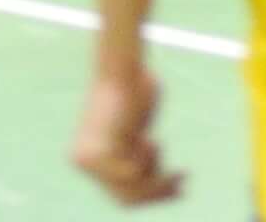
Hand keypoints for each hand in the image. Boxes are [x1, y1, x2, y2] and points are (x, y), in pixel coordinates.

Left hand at [69, 63, 182, 206]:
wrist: (123, 67)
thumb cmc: (136, 91)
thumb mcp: (141, 131)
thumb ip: (147, 160)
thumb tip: (178, 192)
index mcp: (89, 160)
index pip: (124, 196)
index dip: (153, 197)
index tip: (180, 189)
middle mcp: (84, 163)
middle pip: (128, 199)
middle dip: (157, 192)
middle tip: (181, 178)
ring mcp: (90, 160)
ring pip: (130, 189)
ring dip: (151, 171)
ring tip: (152, 143)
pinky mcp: (99, 151)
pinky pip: (129, 174)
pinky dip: (144, 159)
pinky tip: (143, 138)